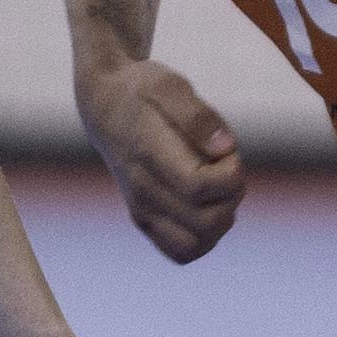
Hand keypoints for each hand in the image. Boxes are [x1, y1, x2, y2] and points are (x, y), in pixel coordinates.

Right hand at [82, 56, 244, 260]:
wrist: (104, 105)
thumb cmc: (141, 90)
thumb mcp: (169, 84)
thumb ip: (197, 115)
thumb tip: (225, 149)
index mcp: (148, 156)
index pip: (199, 187)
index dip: (230, 173)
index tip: (228, 150)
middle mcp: (142, 191)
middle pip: (208, 220)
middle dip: (232, 194)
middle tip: (225, 165)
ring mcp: (142, 210)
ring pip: (199, 244)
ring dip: (222, 217)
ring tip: (217, 186)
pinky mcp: (145, 220)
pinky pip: (183, 251)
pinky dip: (206, 236)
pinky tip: (208, 205)